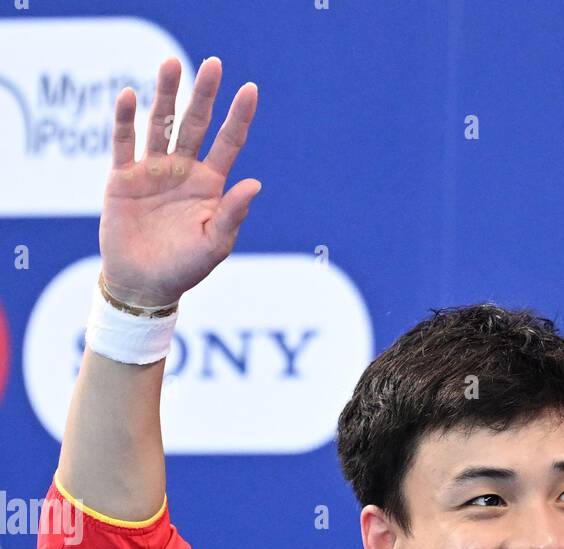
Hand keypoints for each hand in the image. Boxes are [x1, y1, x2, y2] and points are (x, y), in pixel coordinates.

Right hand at [99, 55, 259, 307]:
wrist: (143, 285)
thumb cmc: (184, 269)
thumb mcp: (213, 245)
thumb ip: (232, 214)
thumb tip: (255, 183)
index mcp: (209, 185)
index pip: (228, 143)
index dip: (239, 117)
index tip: (250, 89)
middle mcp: (182, 171)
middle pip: (195, 124)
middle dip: (204, 94)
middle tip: (213, 64)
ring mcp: (153, 170)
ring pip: (160, 125)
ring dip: (165, 95)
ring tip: (171, 64)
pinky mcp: (124, 177)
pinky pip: (124, 143)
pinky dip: (126, 120)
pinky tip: (130, 96)